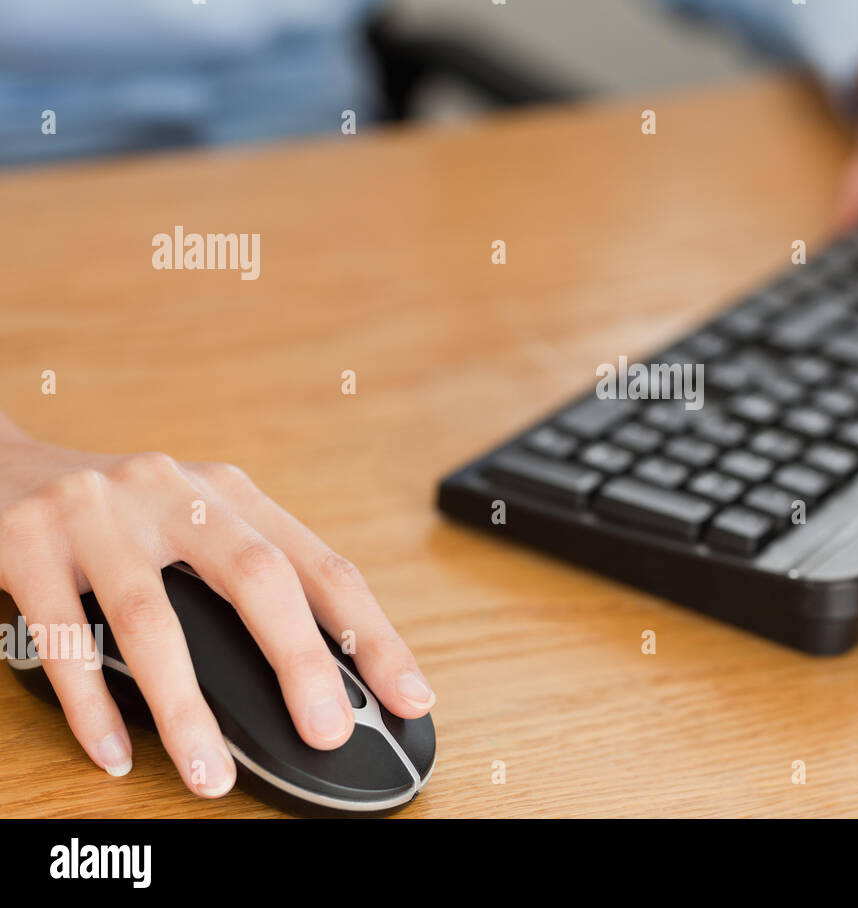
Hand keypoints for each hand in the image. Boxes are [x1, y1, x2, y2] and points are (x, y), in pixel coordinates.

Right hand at [0, 425, 433, 797]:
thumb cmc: (115, 516)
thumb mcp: (191, 524)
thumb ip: (246, 580)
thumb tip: (321, 680)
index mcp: (229, 494)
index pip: (321, 566)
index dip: (372, 633)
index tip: (410, 693)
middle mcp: (172, 492)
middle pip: (256, 577)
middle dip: (299, 661)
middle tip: (328, 732)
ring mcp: (96, 514)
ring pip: (152, 619)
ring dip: (185, 708)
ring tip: (209, 775)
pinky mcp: (24, 543)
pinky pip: (62, 637)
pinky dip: (92, 705)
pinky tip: (117, 753)